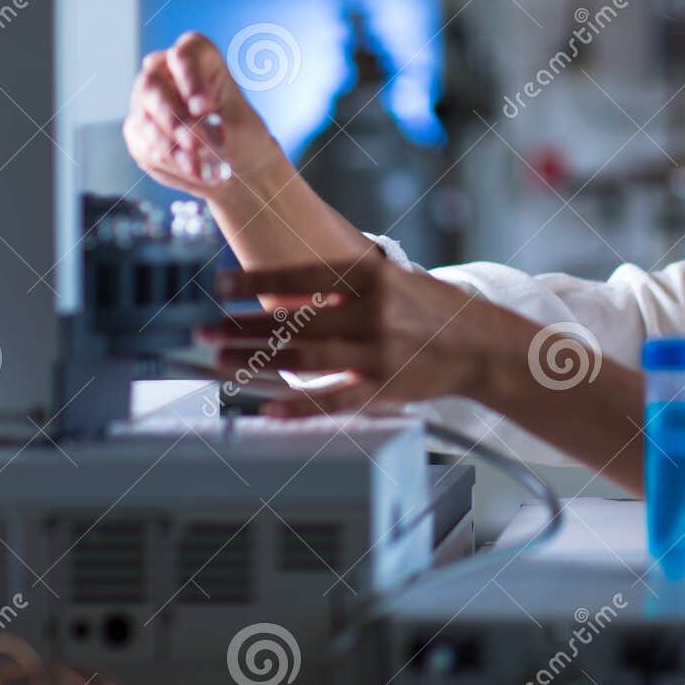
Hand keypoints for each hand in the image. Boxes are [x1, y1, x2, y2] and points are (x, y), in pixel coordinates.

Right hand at [123, 31, 285, 196]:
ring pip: (145, 117)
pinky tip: (191, 170)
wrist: (234, 164)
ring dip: (172, 145)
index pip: (184, 54)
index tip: (205, 107)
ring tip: (200, 166)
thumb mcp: (241, 119)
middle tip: (196, 144)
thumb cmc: (240, 132)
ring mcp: (146, 102)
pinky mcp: (139, 131)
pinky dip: (169, 160)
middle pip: (152, 85)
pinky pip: (144, 144)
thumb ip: (217, 112)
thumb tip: (195, 112)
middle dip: (174, 119)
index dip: (191, 79)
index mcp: (196, 58)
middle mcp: (164, 74)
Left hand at [196, 250, 513, 417]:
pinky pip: (332, 400)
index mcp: (374, 278)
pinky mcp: (383, 389)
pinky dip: (296, 406)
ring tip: (220, 362)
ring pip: (304, 359)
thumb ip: (346, 283)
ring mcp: (378, 354)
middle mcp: (374, 314)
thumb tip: (286, 287)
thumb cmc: (433, 310)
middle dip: (242, 327)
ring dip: (255, 362)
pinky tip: (265, 408)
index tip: (220, 285)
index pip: (303, 277)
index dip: (257, 281)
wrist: (481, 345)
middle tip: (204, 330)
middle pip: (293, 322)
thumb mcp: (394, 279)